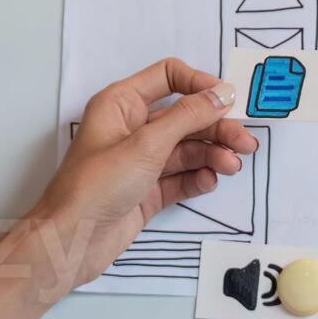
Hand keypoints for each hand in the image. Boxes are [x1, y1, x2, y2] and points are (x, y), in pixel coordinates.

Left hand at [37, 58, 257, 267]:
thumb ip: (187, 117)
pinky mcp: (147, 191)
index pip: (167, 77)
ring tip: (231, 166)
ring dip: (212, 154)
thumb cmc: (97, 185)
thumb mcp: (146, 145)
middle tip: (246, 144)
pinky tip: (209, 181)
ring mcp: (140, 161)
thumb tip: (222, 93)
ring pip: (186, 149)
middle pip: (184, 117)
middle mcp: (131, 128)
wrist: (71, 241)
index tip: (230, 101)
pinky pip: (180, 177)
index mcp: (121, 104)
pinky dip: (198, 177)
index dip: (199, 84)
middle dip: (216, 128)